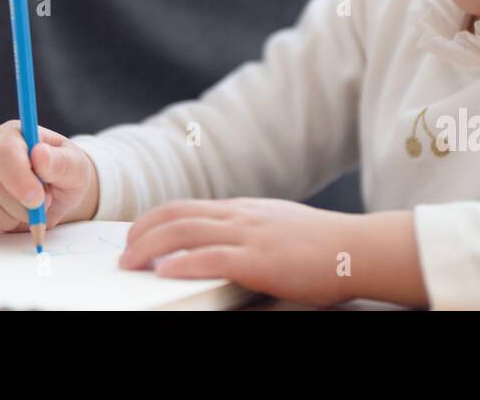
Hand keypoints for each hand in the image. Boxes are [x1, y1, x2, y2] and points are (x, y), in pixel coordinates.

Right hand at [0, 120, 98, 232]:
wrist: (51, 195)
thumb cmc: (63, 176)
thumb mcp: (75, 169)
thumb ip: (61, 163)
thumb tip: (39, 154)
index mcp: (15, 133)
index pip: (5, 153)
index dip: (19, 180)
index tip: (38, 200)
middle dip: (19, 206)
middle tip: (41, 206)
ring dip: (5, 218)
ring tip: (25, 213)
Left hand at [117, 198, 367, 305]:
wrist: (357, 247)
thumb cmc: (323, 244)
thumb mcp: (277, 226)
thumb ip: (249, 229)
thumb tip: (223, 243)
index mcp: (243, 209)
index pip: (185, 206)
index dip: (153, 219)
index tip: (135, 234)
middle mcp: (240, 216)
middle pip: (175, 215)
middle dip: (141, 232)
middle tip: (123, 252)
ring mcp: (249, 235)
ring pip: (184, 232)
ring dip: (149, 247)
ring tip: (129, 263)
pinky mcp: (260, 259)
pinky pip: (212, 258)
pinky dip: (182, 264)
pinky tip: (165, 272)